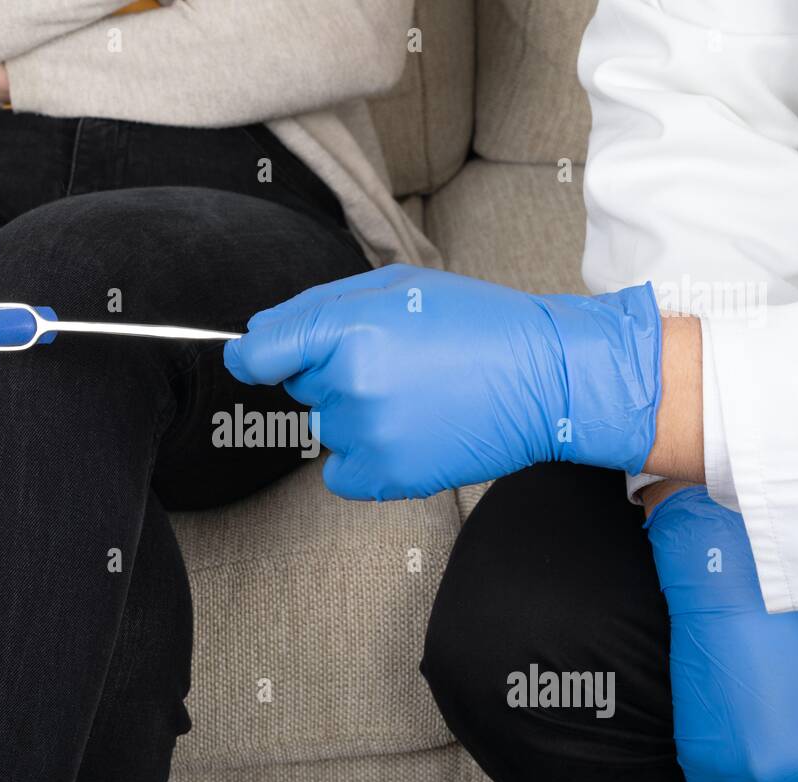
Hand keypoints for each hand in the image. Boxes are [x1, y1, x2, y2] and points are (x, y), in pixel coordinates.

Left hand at [222, 264, 661, 499]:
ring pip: (328, 427)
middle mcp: (351, 384)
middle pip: (302, 386)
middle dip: (334, 372)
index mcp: (349, 328)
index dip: (254, 356)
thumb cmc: (475, 323)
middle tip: (399, 362)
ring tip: (419, 397)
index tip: (255, 360)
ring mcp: (369, 435)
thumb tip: (251, 339)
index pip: (261, 354)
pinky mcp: (387, 476)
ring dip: (357, 415)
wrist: (546, 378)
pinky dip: (365, 460)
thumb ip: (316, 308)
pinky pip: (341, 473)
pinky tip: (411, 434)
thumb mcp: (397, 289)